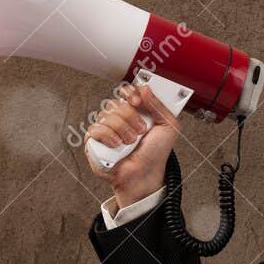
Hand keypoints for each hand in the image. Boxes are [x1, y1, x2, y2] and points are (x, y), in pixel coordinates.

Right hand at [84, 84, 179, 211]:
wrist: (145, 176)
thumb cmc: (156, 155)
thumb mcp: (169, 127)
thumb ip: (159, 105)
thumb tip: (145, 88)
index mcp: (136, 112)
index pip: (126, 92)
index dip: (130, 93)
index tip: (137, 102)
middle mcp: (120, 118)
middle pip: (116, 103)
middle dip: (131, 117)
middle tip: (140, 131)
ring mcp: (106, 129)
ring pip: (106, 115)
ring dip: (122, 130)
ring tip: (130, 142)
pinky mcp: (94, 141)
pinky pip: (95, 129)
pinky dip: (108, 137)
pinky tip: (117, 145)